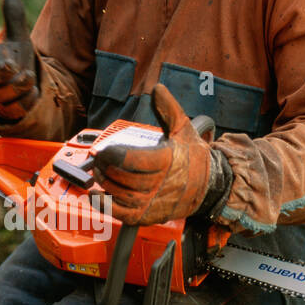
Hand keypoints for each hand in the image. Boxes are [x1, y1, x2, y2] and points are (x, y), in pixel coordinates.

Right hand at [0, 0, 38, 124]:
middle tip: (10, 65)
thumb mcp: (17, 37)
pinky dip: (26, 101)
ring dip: (17, 86)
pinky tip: (34, 92)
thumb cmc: (13, 57)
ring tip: (28, 75)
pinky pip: (16, 109)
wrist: (18, 86)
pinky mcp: (9, 111)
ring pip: (3, 96)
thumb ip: (14, 18)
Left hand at [91, 84, 213, 225]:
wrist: (209, 186)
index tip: (101, 150)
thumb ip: (168, 109)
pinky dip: (105, 206)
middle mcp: (159, 184)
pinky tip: (95, 195)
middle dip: (104, 167)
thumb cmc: (193, 156)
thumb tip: (157, 89)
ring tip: (98, 172)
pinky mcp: (149, 216)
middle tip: (97, 160)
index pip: (129, 159)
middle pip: (121, 177)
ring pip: (119, 194)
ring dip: (103, 183)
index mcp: (165, 160)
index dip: (110, 154)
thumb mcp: (184, 128)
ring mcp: (153, 202)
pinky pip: (122, 214)